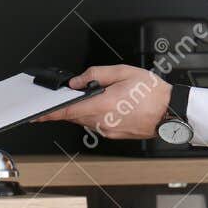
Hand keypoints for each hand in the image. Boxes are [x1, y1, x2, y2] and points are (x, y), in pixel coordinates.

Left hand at [36, 64, 169, 139]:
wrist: (171, 111)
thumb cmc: (152, 93)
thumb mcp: (123, 72)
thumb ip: (96, 75)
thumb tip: (78, 82)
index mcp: (103, 105)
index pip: (67, 111)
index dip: (49, 113)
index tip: (37, 114)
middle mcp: (103, 121)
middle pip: (74, 116)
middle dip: (71, 105)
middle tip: (77, 94)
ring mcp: (108, 130)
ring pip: (85, 121)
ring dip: (85, 110)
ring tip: (102, 97)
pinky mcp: (114, 135)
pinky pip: (97, 125)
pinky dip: (96, 115)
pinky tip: (110, 106)